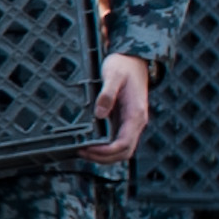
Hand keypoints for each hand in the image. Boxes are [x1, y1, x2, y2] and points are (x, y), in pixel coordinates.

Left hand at [91, 47, 152, 162]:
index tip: (88, 149)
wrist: (133, 60)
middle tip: (82, 152)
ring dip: (104, 155)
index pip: (123, 144)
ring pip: (121, 150)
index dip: (105, 151)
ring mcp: (130, 123)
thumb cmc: (123, 65)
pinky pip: (117, 141)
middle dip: (103, 157)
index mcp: (135, 114)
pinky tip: (90, 143)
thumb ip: (107, 94)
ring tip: (84, 151)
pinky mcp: (124, 121)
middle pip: (124, 152)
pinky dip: (105, 147)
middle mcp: (136, 122)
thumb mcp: (113, 75)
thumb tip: (100, 114)